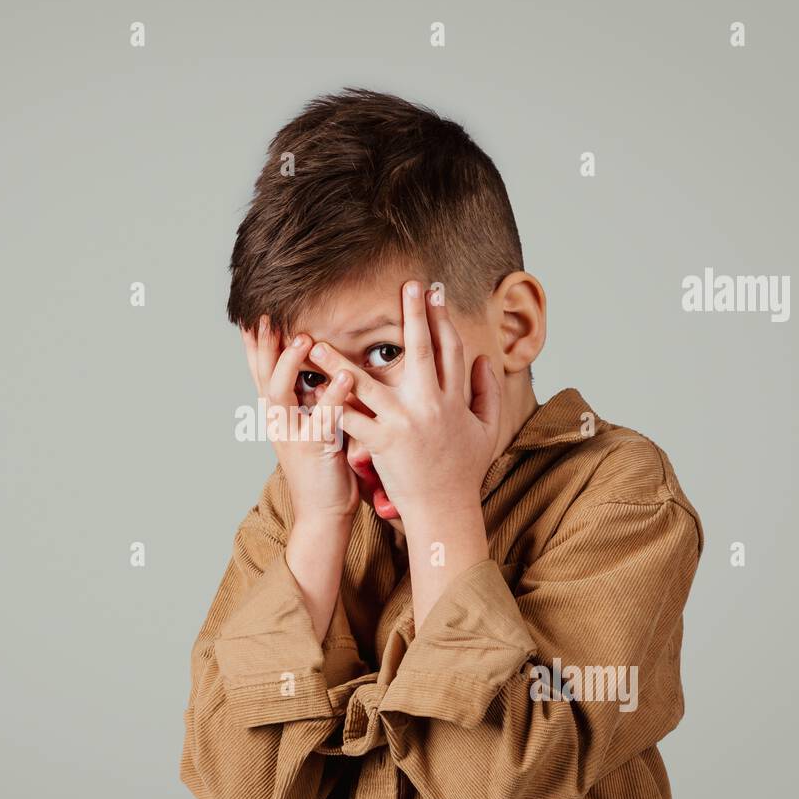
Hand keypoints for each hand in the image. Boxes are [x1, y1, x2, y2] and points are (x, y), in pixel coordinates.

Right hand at [241, 315, 358, 524]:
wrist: (324, 513)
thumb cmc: (324, 469)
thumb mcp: (312, 427)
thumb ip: (311, 401)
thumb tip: (319, 371)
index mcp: (278, 416)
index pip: (260, 373)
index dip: (255, 345)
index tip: (254, 316)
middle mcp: (278, 423)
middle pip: (263, 377)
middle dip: (265, 346)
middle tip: (268, 316)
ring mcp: (292, 437)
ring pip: (281, 394)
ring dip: (291, 365)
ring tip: (304, 339)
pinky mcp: (314, 450)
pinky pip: (322, 418)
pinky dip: (333, 395)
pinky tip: (345, 375)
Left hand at [306, 281, 501, 528]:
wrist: (446, 511)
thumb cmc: (463, 472)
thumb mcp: (485, 430)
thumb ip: (488, 393)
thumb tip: (486, 360)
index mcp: (454, 400)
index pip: (451, 349)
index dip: (443, 318)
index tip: (434, 292)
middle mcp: (431, 405)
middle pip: (423, 351)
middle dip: (415, 316)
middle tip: (406, 287)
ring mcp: (404, 423)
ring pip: (368, 383)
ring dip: (340, 360)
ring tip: (317, 342)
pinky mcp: (382, 443)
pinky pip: (351, 419)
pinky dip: (331, 403)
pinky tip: (311, 389)